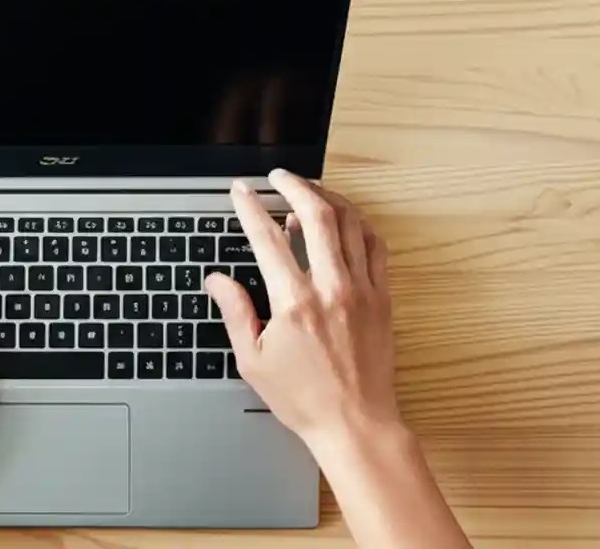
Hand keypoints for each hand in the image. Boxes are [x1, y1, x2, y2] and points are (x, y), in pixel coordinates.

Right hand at [207, 168, 399, 451]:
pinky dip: (360, 223)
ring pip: (351, 223)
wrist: (355, 424)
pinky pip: (376, 246)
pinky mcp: (382, 298)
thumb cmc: (305, 398)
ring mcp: (362, 290)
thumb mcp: (253, 360)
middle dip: (295, 186)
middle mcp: (331, 289)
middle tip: (278, 176)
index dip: (250, 208)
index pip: (268, 238)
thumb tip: (217, 280)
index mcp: (294, 303)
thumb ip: (235, 312)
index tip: (241, 191)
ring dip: (328, 198)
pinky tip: (346, 219)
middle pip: (316, 215)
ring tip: (310, 189)